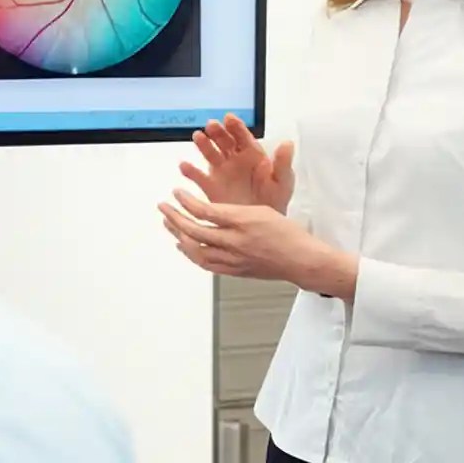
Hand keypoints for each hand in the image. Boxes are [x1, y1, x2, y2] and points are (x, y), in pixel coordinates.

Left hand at [159, 189, 356, 297]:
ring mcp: (233, 258)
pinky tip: (183, 245)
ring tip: (169, 224)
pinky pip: (205, 263)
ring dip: (179, 235)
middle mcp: (234, 241)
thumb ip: (234, 210)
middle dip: (174, 218)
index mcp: (242, 221)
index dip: (186, 202)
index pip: (205, 211)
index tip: (176, 193)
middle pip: (194, 231)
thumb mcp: (262, 209)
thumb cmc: (287, 233)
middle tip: (163, 208)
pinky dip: (191, 253)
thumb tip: (210, 208)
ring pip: (195, 249)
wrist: (300, 259)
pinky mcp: (234, 270)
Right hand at [181, 113, 294, 213]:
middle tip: (212, 125)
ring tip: (198, 137)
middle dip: (218, 132)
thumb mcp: (283, 181)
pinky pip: (199, 177)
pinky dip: (190, 171)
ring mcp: (221, 171)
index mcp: (252, 154)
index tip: (229, 118)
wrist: (261, 225)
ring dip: (203, 145)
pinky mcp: (211, 187)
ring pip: (210, 154)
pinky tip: (185, 166)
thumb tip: (287, 143)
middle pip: (223, 141)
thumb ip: (283, 163)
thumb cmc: (275, 200)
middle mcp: (234, 159)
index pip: (243, 136)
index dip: (235, 126)